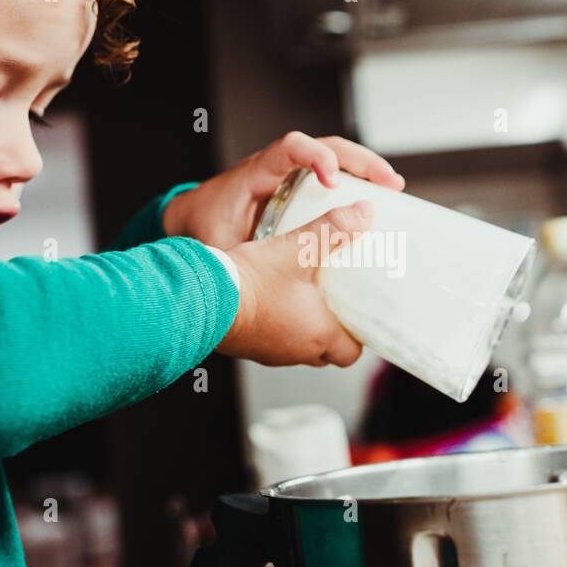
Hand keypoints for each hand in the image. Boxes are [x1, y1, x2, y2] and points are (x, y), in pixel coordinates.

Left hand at [162, 131, 402, 249]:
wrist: (188, 220)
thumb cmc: (200, 229)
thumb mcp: (216, 247)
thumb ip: (235, 259)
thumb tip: (257, 282)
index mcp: (255, 173)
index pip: (289, 148)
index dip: (315, 156)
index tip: (334, 179)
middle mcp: (277, 167)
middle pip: (326, 145)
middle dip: (360, 160)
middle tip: (389, 182)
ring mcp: (291, 176)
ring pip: (336, 156)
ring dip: (366, 169)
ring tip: (394, 188)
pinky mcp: (299, 191)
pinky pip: (333, 178)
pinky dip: (358, 185)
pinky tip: (379, 203)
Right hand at [216, 201, 372, 366]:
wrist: (203, 296)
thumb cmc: (252, 280)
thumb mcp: (298, 249)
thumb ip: (334, 229)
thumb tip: (364, 212)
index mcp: (318, 335)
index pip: (351, 353)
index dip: (358, 336)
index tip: (357, 315)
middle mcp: (296, 351)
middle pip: (327, 354)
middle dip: (333, 333)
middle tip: (335, 306)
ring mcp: (270, 353)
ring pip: (299, 349)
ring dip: (304, 330)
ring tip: (305, 300)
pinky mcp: (247, 347)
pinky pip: (271, 343)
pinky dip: (277, 328)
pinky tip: (272, 302)